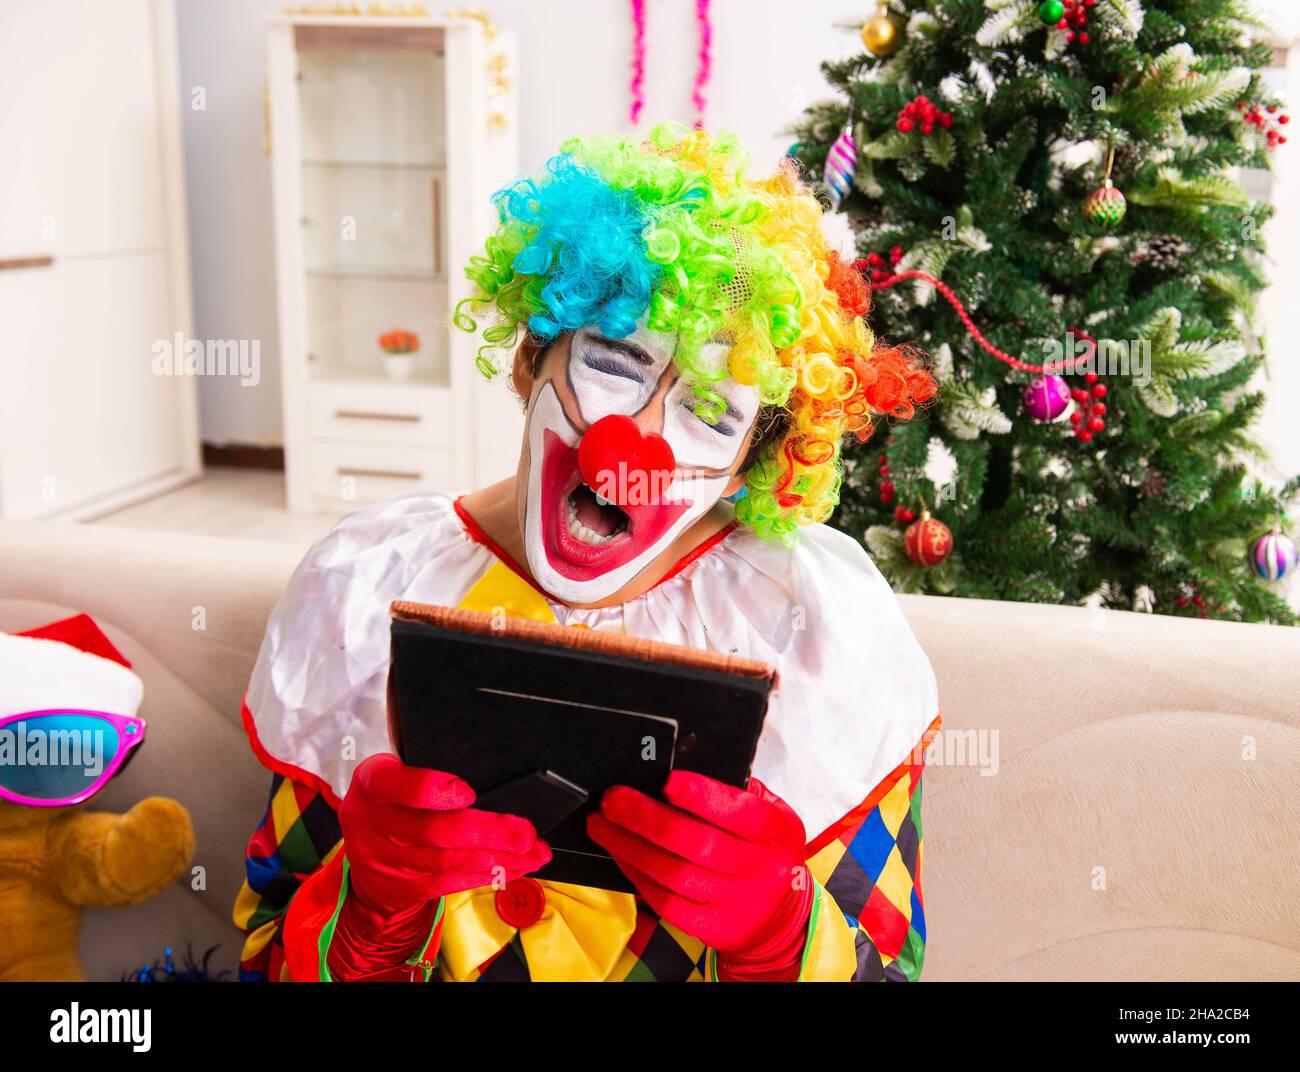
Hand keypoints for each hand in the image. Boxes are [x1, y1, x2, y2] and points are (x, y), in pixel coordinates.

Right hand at [341, 753, 550, 909]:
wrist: (361, 853)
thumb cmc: (392, 800)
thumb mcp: (395, 772)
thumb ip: (426, 767)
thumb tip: (490, 763)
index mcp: (374, 782)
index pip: (402, 785)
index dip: (436, 790)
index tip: (470, 792)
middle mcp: (375, 822)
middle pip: (435, 830)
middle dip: (488, 832)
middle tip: (525, 831)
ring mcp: (387, 860)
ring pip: (448, 862)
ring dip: (498, 859)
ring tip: (532, 851)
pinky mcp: (403, 887)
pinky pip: (450, 884)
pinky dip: (486, 875)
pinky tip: (514, 867)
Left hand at [587, 771, 811, 958]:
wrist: (781, 913)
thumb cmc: (764, 848)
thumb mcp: (769, 813)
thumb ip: (735, 792)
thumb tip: (679, 767)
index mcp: (776, 831)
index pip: (738, 813)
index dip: (701, 796)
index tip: (666, 780)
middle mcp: (760, 869)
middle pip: (698, 845)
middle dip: (648, 819)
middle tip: (613, 799)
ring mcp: (736, 902)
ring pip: (676, 875)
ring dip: (631, 847)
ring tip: (601, 825)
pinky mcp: (712, 927)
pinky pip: (667, 902)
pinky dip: (638, 875)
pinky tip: (620, 854)